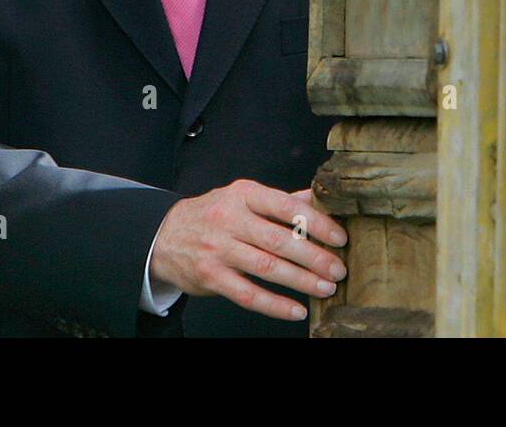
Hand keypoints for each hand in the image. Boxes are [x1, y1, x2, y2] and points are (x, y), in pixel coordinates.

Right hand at [149, 180, 347, 320]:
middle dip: (315, 257)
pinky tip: (296, 310)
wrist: (164, 235)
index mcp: (244, 194)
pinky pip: (248, 295)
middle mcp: (230, 220)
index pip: (287, 207)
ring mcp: (218, 250)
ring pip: (267, 268)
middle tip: (338, 269)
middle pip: (280, 240)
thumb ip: (280, 200)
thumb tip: (318, 197)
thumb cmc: (214, 214)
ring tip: (326, 288)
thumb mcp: (243, 197)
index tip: (340, 237)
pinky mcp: (210, 277)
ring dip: (301, 281)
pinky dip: (275, 305)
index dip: (317, 223)